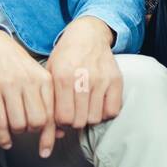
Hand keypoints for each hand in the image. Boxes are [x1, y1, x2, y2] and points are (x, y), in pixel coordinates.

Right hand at [0, 27, 59, 155]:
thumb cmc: (18, 67)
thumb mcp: (38, 79)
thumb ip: (49, 104)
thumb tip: (60, 134)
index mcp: (44, 80)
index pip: (52, 114)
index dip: (49, 136)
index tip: (46, 151)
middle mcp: (29, 83)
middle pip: (37, 122)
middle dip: (32, 132)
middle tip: (26, 128)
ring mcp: (9, 86)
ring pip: (18, 124)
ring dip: (16, 132)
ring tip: (14, 126)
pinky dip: (3, 137)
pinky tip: (5, 141)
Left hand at [46, 16, 121, 139]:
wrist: (88, 35)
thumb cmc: (65, 57)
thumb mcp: (50, 72)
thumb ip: (50, 99)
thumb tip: (54, 131)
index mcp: (63, 77)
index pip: (64, 118)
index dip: (61, 123)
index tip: (62, 117)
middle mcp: (83, 79)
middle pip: (79, 121)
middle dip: (74, 122)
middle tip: (74, 114)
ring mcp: (102, 79)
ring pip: (95, 118)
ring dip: (89, 117)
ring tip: (85, 108)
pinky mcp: (116, 80)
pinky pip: (113, 111)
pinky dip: (105, 112)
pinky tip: (98, 104)